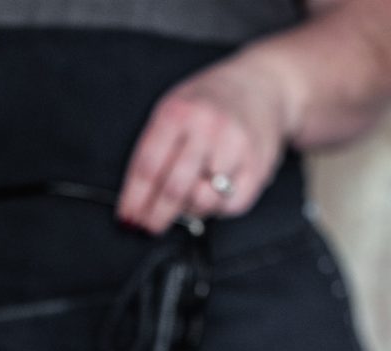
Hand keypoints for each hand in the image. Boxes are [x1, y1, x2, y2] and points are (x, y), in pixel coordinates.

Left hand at [116, 51, 291, 234]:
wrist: (262, 85)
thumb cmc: (211, 103)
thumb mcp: (174, 110)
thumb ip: (156, 150)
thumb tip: (138, 198)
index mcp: (178, 113)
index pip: (148, 167)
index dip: (135, 199)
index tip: (128, 218)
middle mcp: (207, 128)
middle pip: (174, 188)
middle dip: (157, 215)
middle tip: (149, 226)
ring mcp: (234, 147)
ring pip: (202, 200)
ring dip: (189, 210)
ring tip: (186, 201)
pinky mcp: (256, 167)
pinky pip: (229, 205)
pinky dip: (216, 208)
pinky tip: (211, 196)